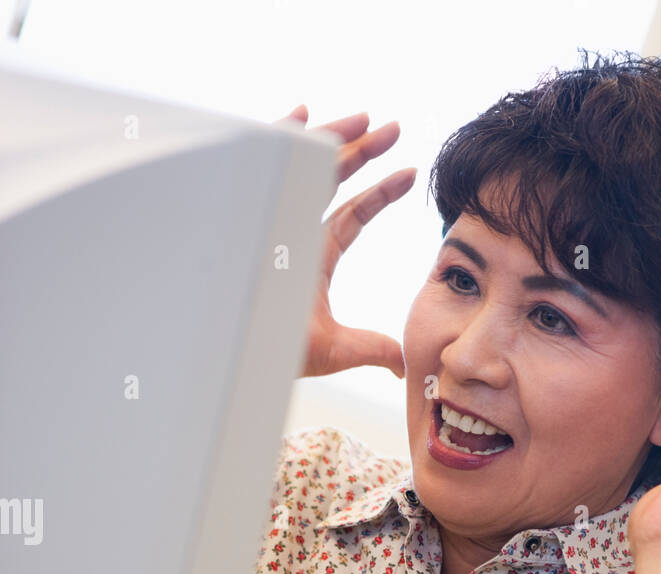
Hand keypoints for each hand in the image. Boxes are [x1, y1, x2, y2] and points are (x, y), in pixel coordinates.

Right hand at [276, 105, 415, 379]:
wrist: (242, 355)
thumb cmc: (278, 352)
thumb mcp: (336, 349)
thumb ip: (372, 349)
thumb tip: (404, 365)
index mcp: (315, 255)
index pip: (355, 214)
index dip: (382, 192)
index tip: (411, 172)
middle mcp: (294, 231)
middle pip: (332, 179)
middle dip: (363, 151)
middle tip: (393, 128)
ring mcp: (272, 218)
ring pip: (304, 166)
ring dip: (334, 137)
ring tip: (365, 119)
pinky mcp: (251, 214)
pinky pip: (264, 166)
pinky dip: (280, 138)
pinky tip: (302, 114)